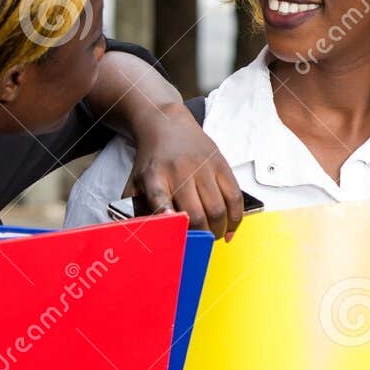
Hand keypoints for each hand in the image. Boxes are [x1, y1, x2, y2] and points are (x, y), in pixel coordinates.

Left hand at [124, 102, 247, 239]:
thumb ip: (133, 210)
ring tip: (213, 236)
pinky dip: (236, 217)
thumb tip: (139, 238)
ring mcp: (204, 168)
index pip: (159, 197)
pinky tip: (230, 227)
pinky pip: (235, 196)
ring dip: (218, 230)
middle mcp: (180, 171)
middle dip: (200, 236)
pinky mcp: (222, 165)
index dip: (166, 214)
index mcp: (154, 176)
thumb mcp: (135, 181)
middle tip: (200, 244)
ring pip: (218, 209)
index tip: (172, 225)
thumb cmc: (152, 160)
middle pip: (196, 213)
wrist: (168, 125)